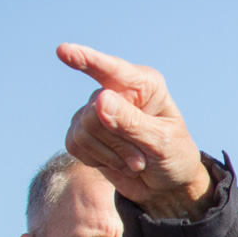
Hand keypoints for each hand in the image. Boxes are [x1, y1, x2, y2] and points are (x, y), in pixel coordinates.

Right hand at [59, 43, 213, 218]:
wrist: (167, 185)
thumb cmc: (174, 157)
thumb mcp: (162, 142)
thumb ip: (132, 122)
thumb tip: (100, 99)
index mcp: (144, 85)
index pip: (112, 69)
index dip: (86, 59)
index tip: (64, 51)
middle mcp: (116, 91)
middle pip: (94, 113)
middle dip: (118, 143)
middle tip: (142, 159)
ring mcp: (96, 111)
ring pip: (83, 131)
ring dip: (111, 155)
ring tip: (134, 163)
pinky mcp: (82, 132)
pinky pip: (74, 145)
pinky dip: (97, 160)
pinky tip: (116, 163)